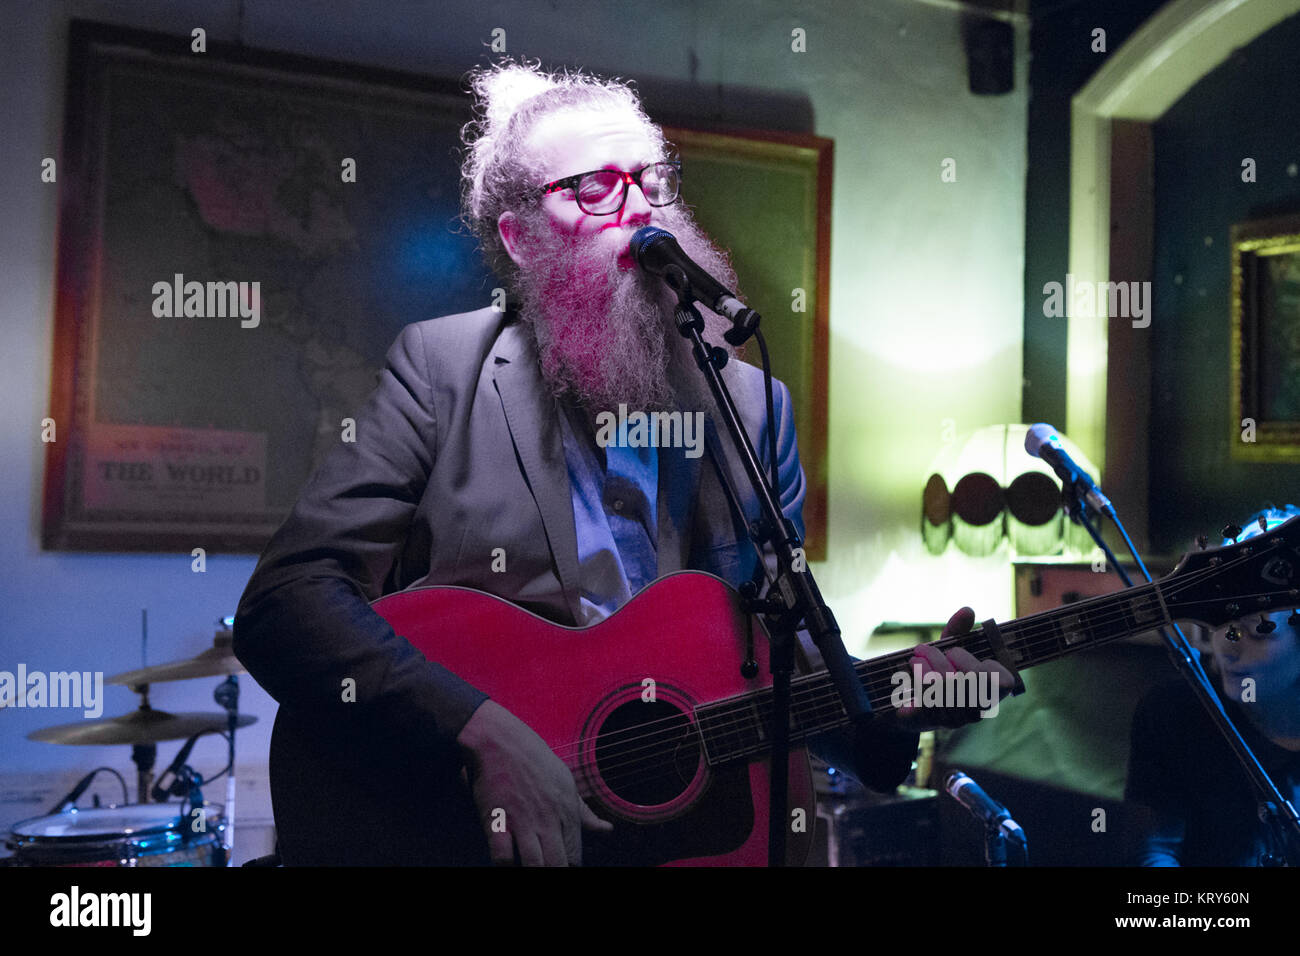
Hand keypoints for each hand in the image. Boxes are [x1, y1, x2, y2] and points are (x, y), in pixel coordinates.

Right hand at [456, 700, 612, 864]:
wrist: (499, 739)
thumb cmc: (534, 759)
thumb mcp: (566, 780)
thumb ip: (584, 811)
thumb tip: (607, 831)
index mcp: (567, 809)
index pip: (575, 856)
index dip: (568, 866)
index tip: (560, 864)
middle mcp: (547, 818)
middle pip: (557, 864)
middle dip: (554, 870)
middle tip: (546, 865)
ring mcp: (522, 820)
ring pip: (533, 865)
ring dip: (532, 869)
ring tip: (528, 865)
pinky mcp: (496, 820)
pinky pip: (502, 857)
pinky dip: (504, 864)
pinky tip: (505, 859)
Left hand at [894, 607, 1015, 730]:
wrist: (903, 701)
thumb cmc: (935, 672)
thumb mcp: (946, 648)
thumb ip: (958, 630)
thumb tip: (968, 610)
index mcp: (989, 691)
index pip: (1003, 683)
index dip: (986, 666)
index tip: (961, 654)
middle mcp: (976, 709)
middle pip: (973, 679)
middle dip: (950, 657)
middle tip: (929, 649)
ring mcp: (956, 718)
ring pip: (949, 686)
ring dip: (929, 663)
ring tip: (917, 655)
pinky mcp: (932, 722)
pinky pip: (930, 698)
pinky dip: (920, 676)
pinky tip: (913, 666)